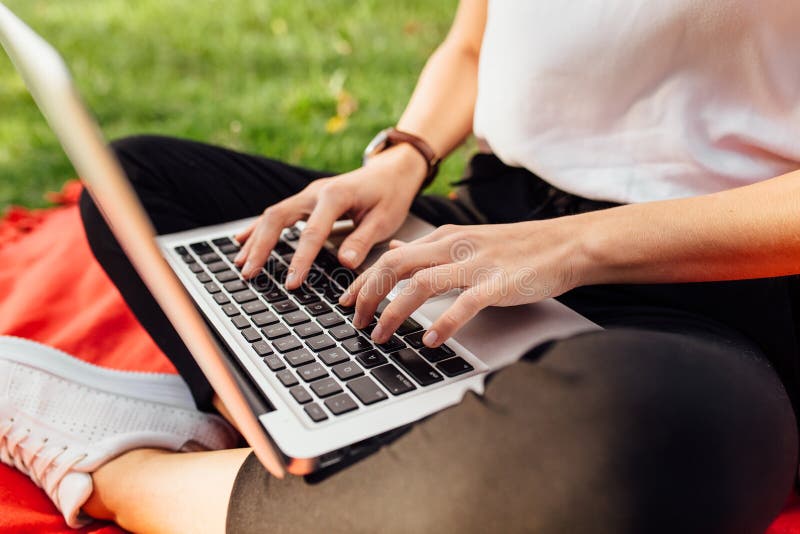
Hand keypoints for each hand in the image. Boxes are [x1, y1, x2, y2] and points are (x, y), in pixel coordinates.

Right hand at [234, 144, 426, 286]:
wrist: (392, 171)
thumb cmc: (390, 195)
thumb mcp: (385, 219)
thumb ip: (362, 240)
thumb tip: (344, 264)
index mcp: (336, 195)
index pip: (312, 232)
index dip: (300, 259)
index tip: (291, 283)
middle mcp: (316, 191)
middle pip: (278, 217)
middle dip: (262, 247)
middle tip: (250, 273)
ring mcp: (308, 194)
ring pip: (273, 215)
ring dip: (255, 239)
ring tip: (241, 265)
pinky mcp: (306, 199)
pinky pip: (277, 213)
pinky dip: (259, 228)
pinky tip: (242, 242)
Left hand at [340, 219, 586, 346]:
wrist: (564, 244)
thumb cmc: (517, 247)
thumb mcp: (465, 238)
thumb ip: (428, 246)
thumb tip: (395, 247)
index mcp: (444, 238)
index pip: (390, 255)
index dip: (362, 279)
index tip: (345, 301)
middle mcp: (454, 247)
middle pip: (395, 266)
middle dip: (367, 294)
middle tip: (355, 322)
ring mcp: (475, 265)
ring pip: (420, 284)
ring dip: (393, 311)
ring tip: (381, 336)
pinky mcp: (497, 284)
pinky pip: (463, 304)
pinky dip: (442, 323)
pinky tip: (430, 341)